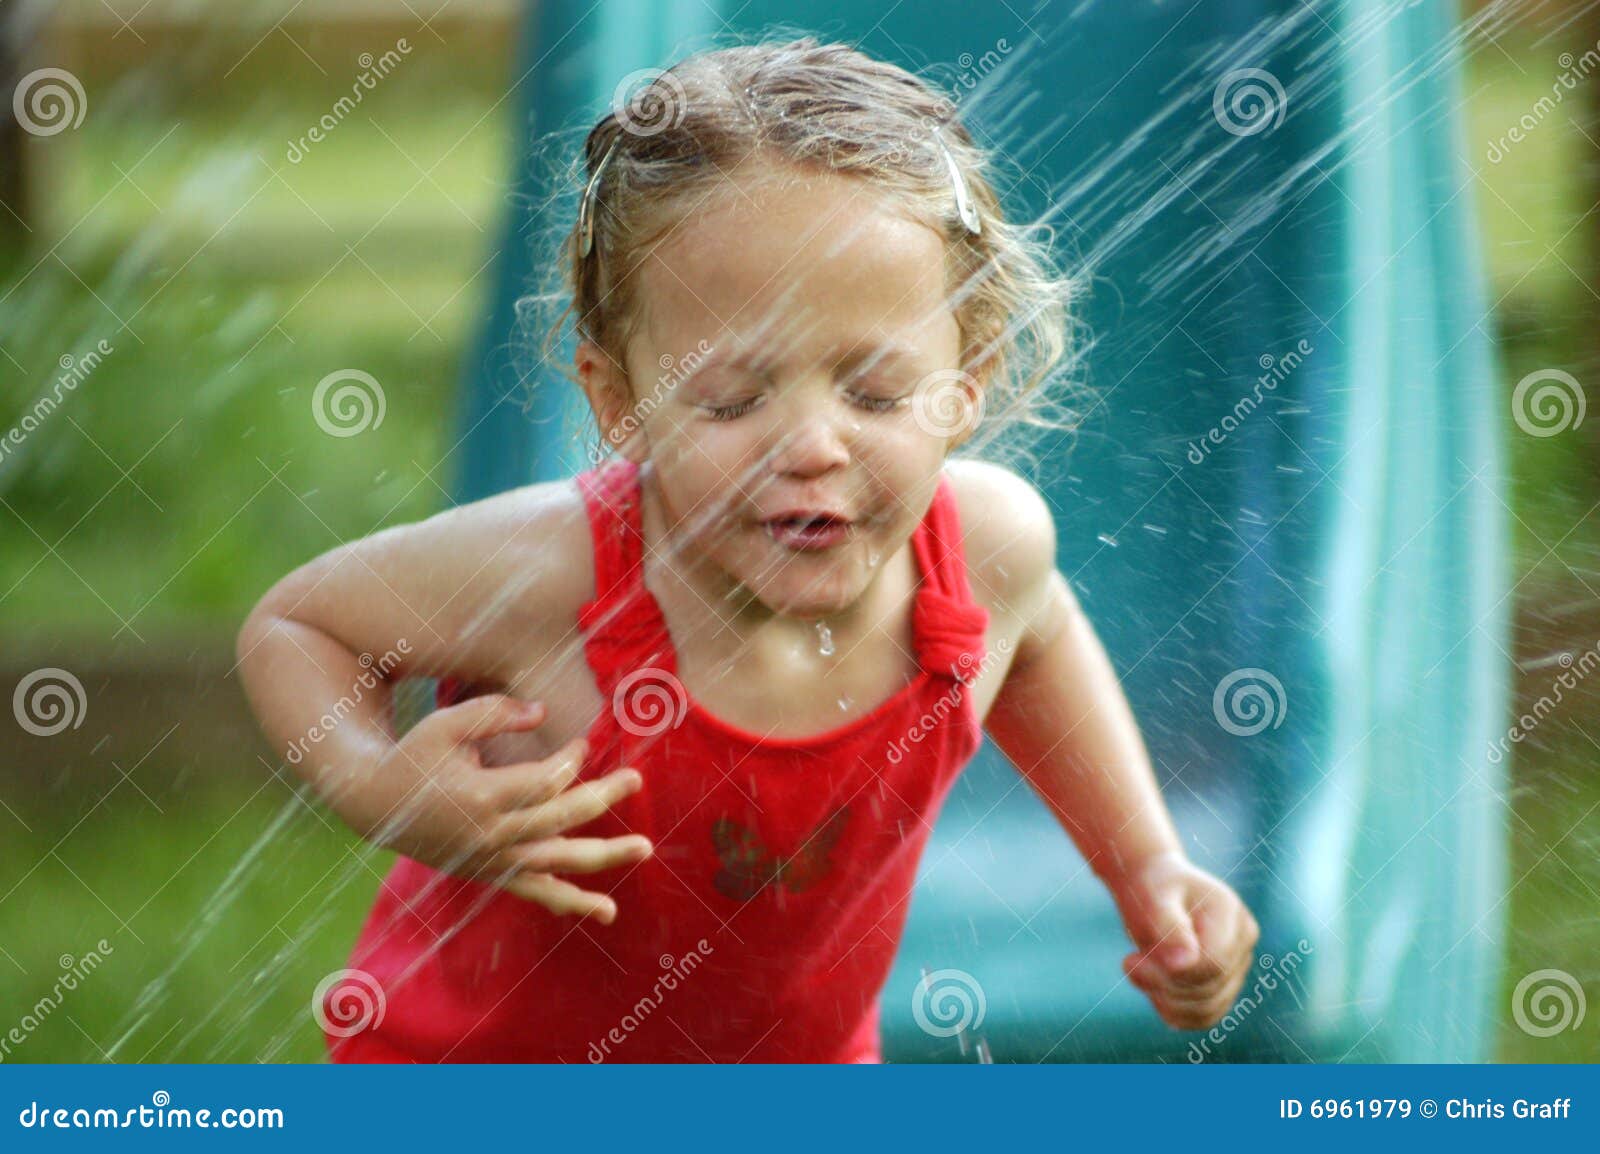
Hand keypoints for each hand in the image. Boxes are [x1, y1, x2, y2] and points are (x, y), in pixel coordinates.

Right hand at [357, 694, 650, 923]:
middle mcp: (491, 834)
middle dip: (602, 798)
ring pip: (558, 862)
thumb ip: (494, 713)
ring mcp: (494, 860)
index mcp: (480, 796)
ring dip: (604, 857)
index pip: (542, 781)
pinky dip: (572, 903)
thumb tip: (543, 712)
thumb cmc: (415, 757)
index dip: (569, 761)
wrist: (376, 807)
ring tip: (645, 848)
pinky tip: (607, 912)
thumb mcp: (446, 724)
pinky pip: (539, 893)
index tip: (583, 743)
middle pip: (559, 819)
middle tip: (636, 779)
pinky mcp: (494, 875)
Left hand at [1106, 851, 1259, 1029]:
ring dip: (1165, 999)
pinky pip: (1204, 1018)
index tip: (1129, 959)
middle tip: (1128, 962)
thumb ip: (1169, 926)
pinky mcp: (1224, 985)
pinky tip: (1152, 989)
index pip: (1212, 965)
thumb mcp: (1152, 897)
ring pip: (1207, 1010)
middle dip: (1161, 983)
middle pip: (1208, 989)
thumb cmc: (1151, 888)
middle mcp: (1242, 940)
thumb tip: (1185, 962)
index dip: (1170, 972)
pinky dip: (1174, 1012)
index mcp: (1230, 912)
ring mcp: (1237, 965)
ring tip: (1138, 971)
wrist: (1152, 888)